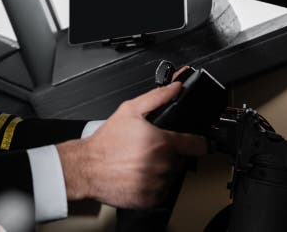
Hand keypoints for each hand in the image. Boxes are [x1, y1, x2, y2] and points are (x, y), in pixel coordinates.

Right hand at [56, 82, 206, 208]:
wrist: (87, 168)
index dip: (195, 141)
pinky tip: (139, 176)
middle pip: (182, 160)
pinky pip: (162, 192)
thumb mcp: (129, 110)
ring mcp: (159, 184)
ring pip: (172, 176)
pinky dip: (154, 186)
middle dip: (170, 154)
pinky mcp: (152, 199)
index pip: (198, 145)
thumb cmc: (106, 142)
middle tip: (151, 150)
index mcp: (163, 143)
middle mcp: (164, 165)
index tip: (191, 143)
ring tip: (142, 163)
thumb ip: (157, 97)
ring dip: (162, 170)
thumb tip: (175, 88)